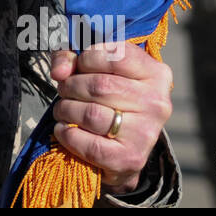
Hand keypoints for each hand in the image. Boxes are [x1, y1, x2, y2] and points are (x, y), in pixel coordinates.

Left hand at [50, 42, 172, 194]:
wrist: (123, 148)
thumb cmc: (109, 98)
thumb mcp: (97, 68)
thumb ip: (72, 57)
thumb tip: (59, 72)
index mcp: (156, 74)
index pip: (117, 56)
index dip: (88, 58)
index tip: (78, 66)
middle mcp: (157, 103)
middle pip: (99, 86)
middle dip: (71, 85)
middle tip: (64, 89)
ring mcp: (146, 133)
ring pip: (91, 114)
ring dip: (65, 109)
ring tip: (63, 109)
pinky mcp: (130, 158)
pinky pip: (89, 145)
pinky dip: (67, 135)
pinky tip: (64, 129)